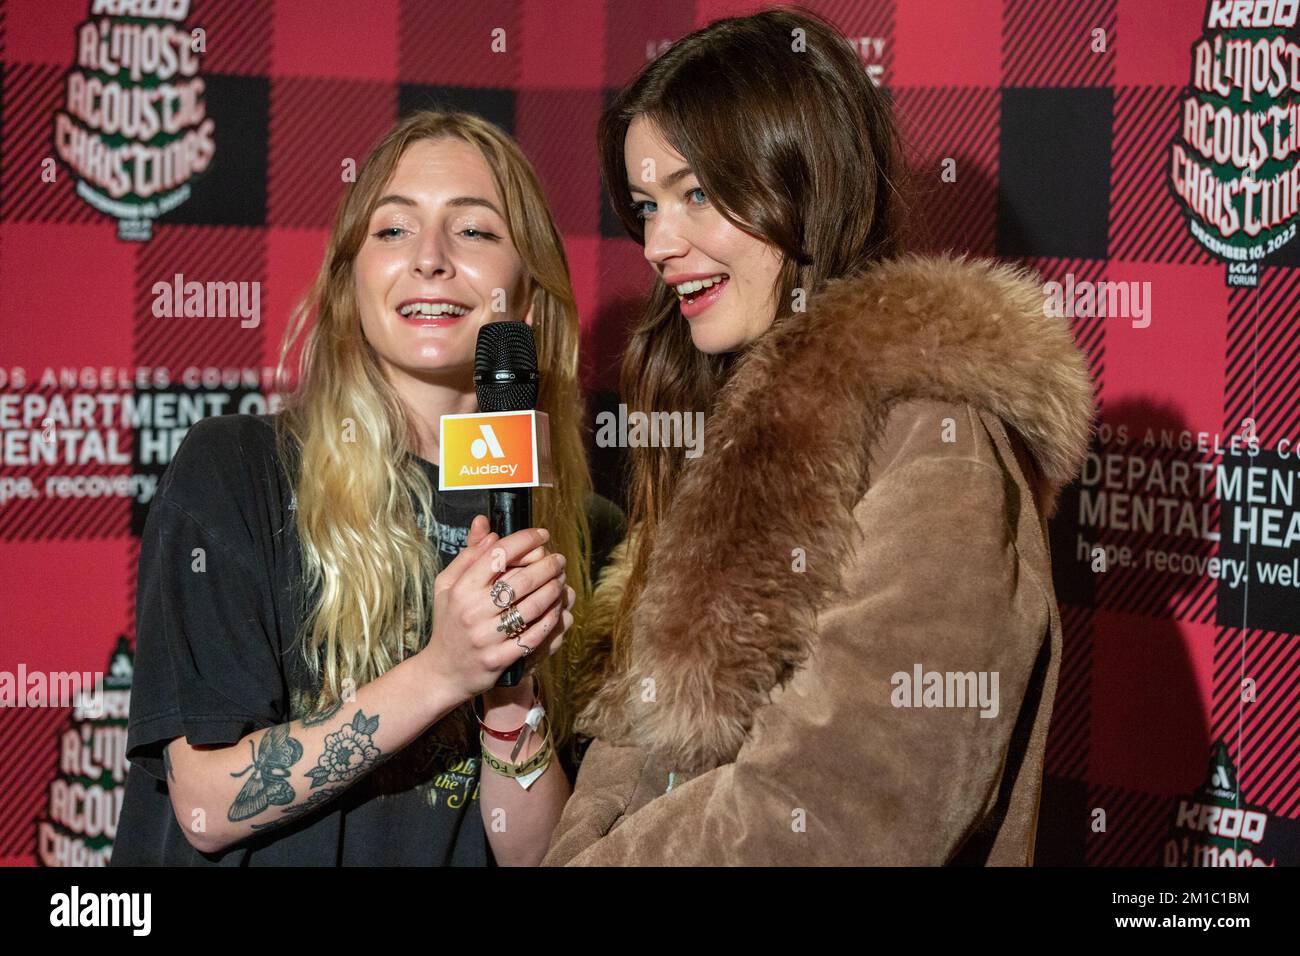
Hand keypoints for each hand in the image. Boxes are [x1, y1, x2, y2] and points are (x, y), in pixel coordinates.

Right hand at [416, 515, 571, 701]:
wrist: (442, 671)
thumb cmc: (448, 622)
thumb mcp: (447, 586)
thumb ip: (468, 555)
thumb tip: (487, 527)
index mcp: (461, 589)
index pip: (497, 555)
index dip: (525, 540)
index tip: (542, 534)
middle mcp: (472, 611)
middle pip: (521, 580)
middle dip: (547, 565)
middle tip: (559, 559)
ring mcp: (486, 637)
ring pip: (531, 607)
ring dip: (553, 590)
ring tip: (561, 580)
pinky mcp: (499, 659)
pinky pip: (534, 636)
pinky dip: (550, 619)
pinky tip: (558, 608)